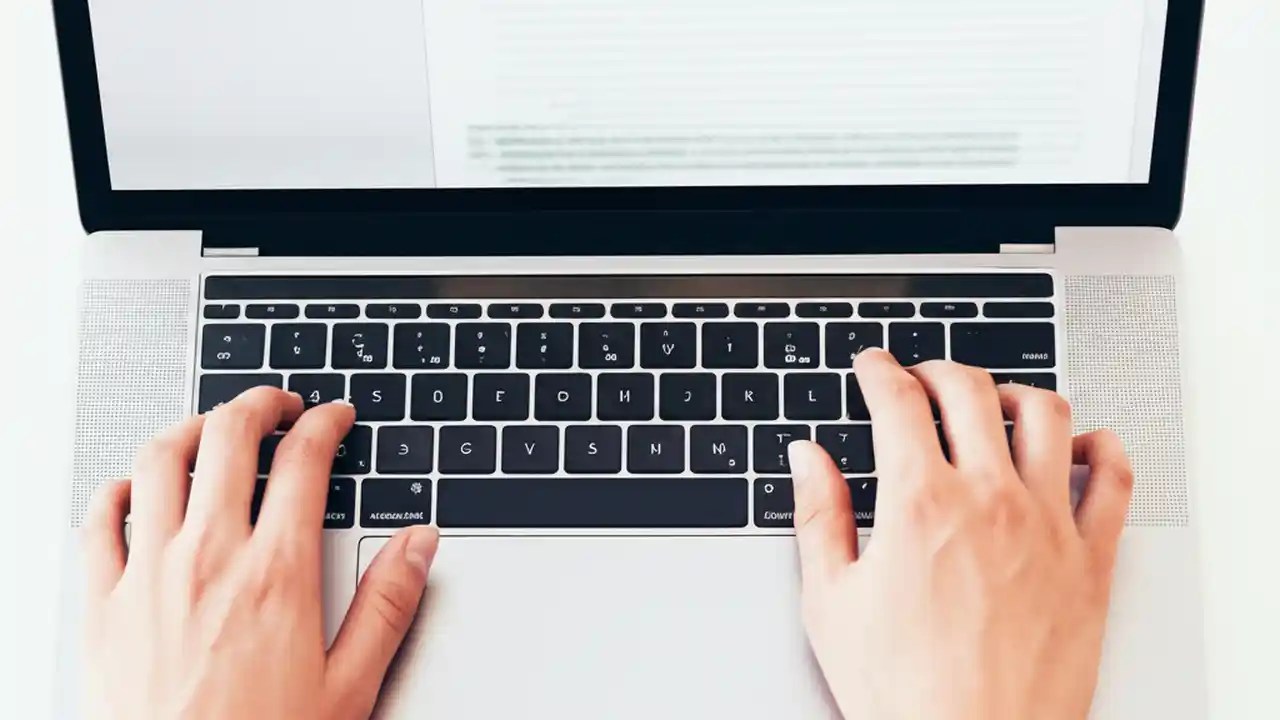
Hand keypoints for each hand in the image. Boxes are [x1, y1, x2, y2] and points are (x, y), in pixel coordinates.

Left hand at [82, 388, 438, 719]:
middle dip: (260, 403)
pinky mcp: (102, 606)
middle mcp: (208, 558)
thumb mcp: (351, 685)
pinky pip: (99, 519)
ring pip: (160, 460)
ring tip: (213, 427)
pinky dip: (120, 487)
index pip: (303, 460)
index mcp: (277, 573)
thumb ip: (389, 604)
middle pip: (228, 436)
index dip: (326, 423)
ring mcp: (148, 576)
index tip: (336, 418)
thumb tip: (418, 542)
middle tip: (279, 404)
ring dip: (192, 427)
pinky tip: (138, 487)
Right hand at [789, 350, 1132, 719]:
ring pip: (1046, 414)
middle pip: (969, 390)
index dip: (877, 370)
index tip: (872, 367)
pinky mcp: (1090, 559)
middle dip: (936, 369)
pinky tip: (1079, 445)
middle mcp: (988, 500)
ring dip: (1012, 393)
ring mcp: (1047, 525)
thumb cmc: (905, 692)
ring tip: (992, 405)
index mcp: (919, 504)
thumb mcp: (831, 601)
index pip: (897, 400)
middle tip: (920, 378)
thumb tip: (808, 460)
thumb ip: (818, 515)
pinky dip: (1101, 446)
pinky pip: (1113, 478)